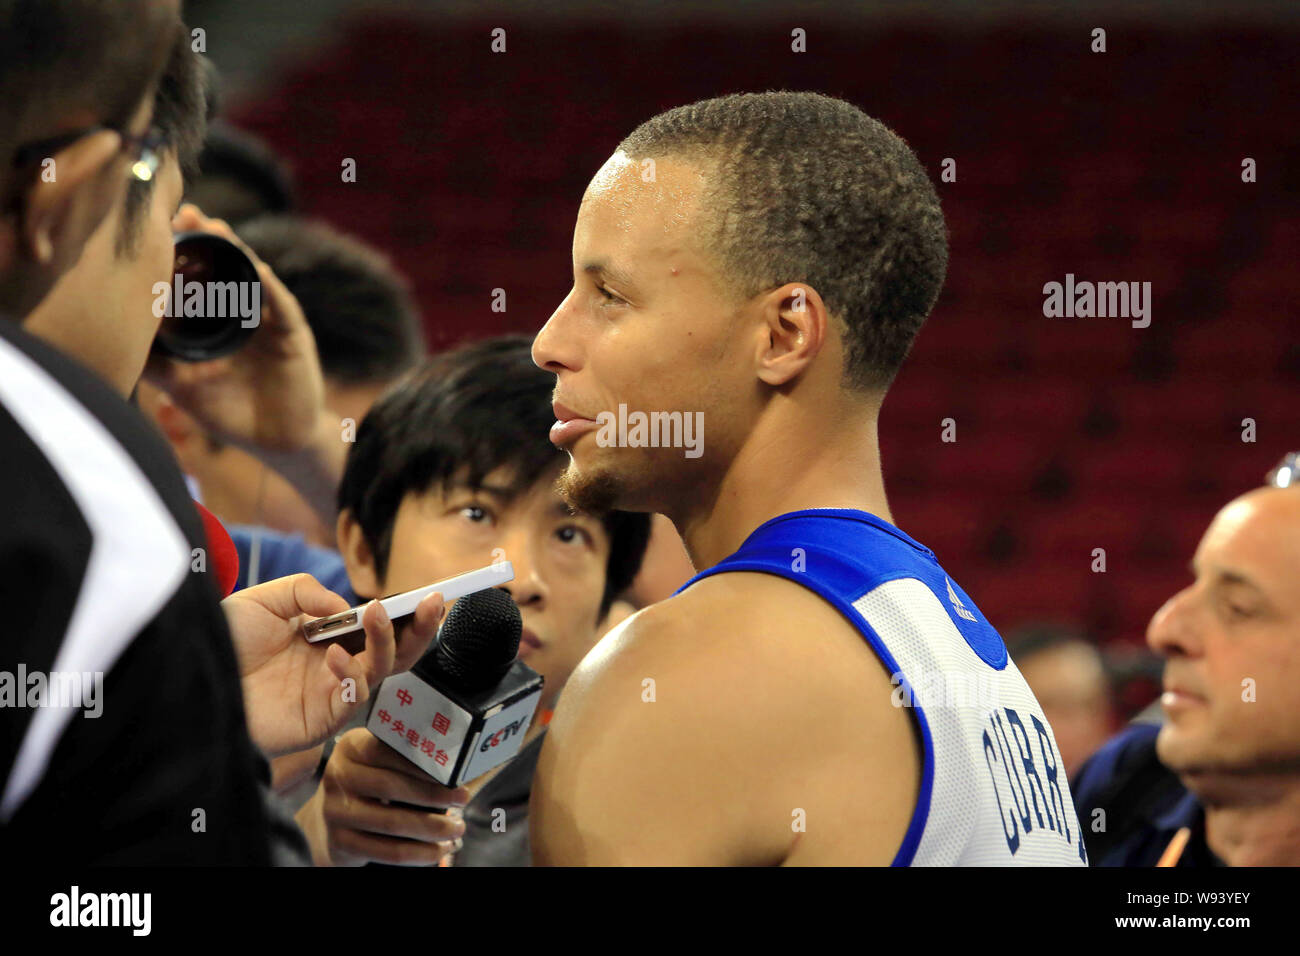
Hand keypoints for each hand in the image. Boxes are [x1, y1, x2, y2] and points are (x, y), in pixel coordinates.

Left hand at [144, 204, 327, 454]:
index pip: (196, 277)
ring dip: (237, 251)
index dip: (179, 253)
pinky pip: (282, 306)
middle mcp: (242, 313)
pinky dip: (270, 288)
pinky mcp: (293, 334)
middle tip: (184, 213)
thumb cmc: (232, 412)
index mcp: (215, 321)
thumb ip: (155, 364)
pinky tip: (258, 271)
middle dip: (206, 238)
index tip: (155, 228)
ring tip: (217, 229)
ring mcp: (269, 320)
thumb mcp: (183, 386)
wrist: (276, 442)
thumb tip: (113, 341)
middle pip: (225, 266)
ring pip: (253, 276)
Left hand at [222, 573, 444, 757]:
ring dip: (386, 641)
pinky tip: (334, 655)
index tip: (430, 594)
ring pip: (381, 672)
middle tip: (433, 603)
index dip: (407, 613)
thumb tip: (344, 607)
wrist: (195, 680)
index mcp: (330, 639)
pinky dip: (351, 675)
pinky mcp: (321, 721)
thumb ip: (305, 592)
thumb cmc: (227, 645)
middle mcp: (337, 666)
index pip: (379, 627)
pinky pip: (352, 700)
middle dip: (420, 629)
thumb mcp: (264, 600)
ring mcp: (331, 693)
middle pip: (395, 652)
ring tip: (375, 614)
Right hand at [296, 728, 470, 865]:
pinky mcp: (341, 842)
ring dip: (431, 828)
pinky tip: (439, 849)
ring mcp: (335, 811)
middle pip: (390, 786)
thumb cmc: (374, 780)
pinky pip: (387, 852)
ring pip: (392, 822)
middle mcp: (338, 775)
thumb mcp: (384, 760)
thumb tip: (472, 760)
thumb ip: (416, 756)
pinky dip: (419, 853)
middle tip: (463, 799)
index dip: (423, 761)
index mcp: (352, 746)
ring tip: (456, 828)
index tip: (456, 772)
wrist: (336, 815)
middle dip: (433, 795)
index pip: (388, 750)